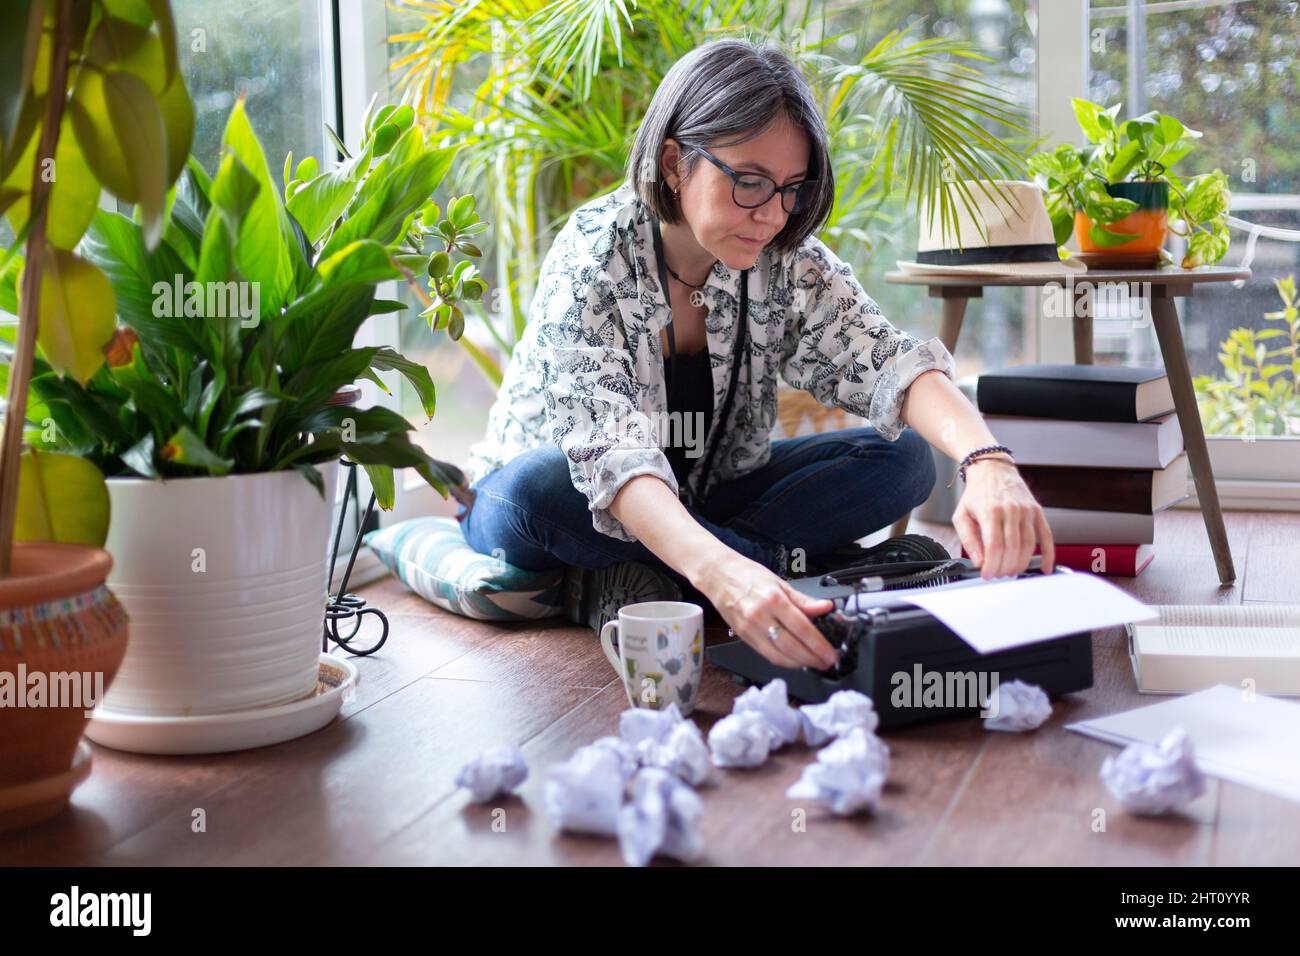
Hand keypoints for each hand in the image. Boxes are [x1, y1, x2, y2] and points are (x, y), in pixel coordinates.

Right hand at [696, 550, 838, 669]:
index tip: (831, 653)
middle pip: (791, 647)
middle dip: (812, 659)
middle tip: (827, 662)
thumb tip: (825, 608)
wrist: (717, 575)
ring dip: (799, 664)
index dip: (819, 645)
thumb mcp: (779, 582)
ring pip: (778, 656)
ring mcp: (750, 629)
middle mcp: (760, 616)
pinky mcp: (743, 636)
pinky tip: (794, 660)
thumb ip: (803, 600)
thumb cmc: (747, 574)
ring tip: (814, 663)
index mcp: (773, 600)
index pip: (802, 628)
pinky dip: (783, 660)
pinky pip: (766, 654)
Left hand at [951, 457, 1055, 578]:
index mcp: (990, 511)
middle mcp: (1011, 510)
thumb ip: (968, 540)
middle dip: (1005, 567)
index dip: (992, 565)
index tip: (987, 574)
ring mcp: (1027, 511)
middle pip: (1012, 548)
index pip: (994, 546)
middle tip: (998, 574)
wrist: (992, 470)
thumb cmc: (976, 494)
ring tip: (1011, 571)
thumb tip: (979, 561)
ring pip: (1029, 545)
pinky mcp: (1037, 511)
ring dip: (1021, 564)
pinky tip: (1044, 567)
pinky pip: (1047, 536)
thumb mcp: (961, 515)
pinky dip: (1048, 554)